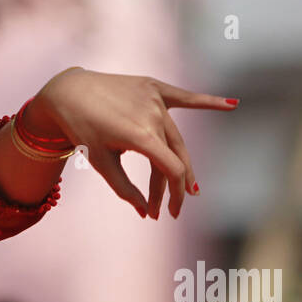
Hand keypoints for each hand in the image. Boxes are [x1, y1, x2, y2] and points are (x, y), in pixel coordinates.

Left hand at [30, 67, 236, 219]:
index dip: (174, 195)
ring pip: (176, 136)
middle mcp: (153, 115)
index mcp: (141, 136)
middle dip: (175, 186)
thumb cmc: (82, 130)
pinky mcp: (153, 87)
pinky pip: (184, 97)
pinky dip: (207, 102)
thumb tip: (146, 214)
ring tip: (189, 187)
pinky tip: (232, 105)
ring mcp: (155, 99)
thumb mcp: (100, 163)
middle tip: (173, 209)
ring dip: (181, 162)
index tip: (169, 213)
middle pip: (176, 157)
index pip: (173, 170)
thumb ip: (125, 189)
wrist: (69, 92)